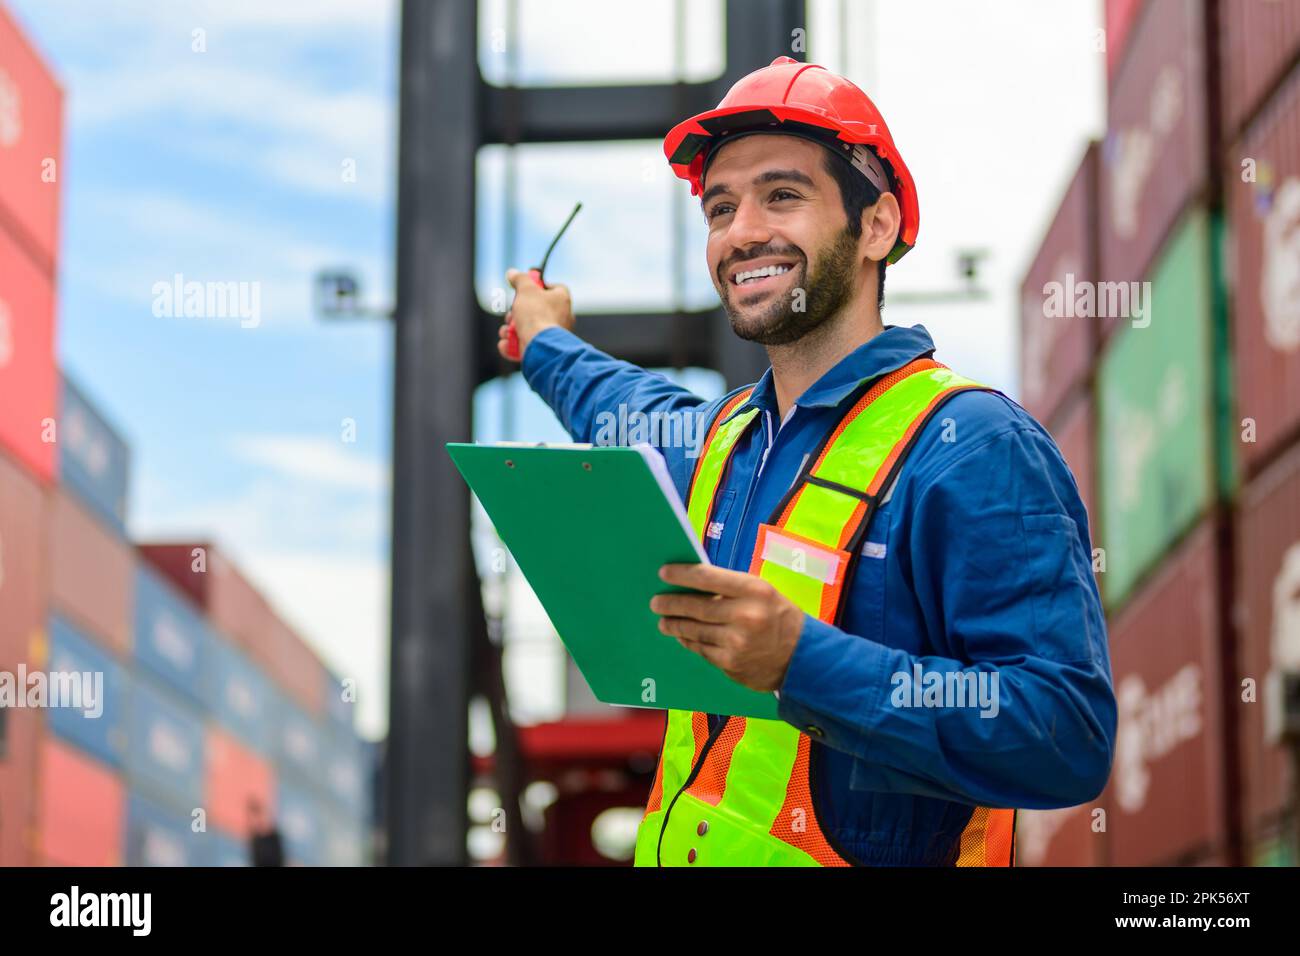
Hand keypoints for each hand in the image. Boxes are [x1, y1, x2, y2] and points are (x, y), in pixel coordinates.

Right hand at [498, 267, 576, 361]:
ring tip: (507, 331)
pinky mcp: (542, 350)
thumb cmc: (537, 314)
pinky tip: (505, 344)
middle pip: (534, 310)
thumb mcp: (526, 290)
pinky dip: (512, 345)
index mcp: (562, 300)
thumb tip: (512, 273)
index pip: (554, 287)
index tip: (526, 287)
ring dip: (510, 329)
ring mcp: (551, 336)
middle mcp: (561, 318)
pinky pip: (524, 345)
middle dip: (516, 313)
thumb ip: (520, 279)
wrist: (541, 346)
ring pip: (527, 328)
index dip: (539, 286)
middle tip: (511, 315)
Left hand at [649, 563, 804, 692]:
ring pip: (695, 631)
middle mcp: (746, 616)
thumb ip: (731, 587)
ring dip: (675, 625)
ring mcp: (737, 643)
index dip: (682, 575)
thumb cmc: (779, 617)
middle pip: (697, 608)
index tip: (664, 573)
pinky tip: (682, 635)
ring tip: (663, 620)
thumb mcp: (763, 592)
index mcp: (754, 591)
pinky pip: (702, 650)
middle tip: (655, 601)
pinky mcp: (731, 664)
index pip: (708, 578)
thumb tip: (692, 583)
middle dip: (671, 604)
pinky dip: (689, 641)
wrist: (803, 657)